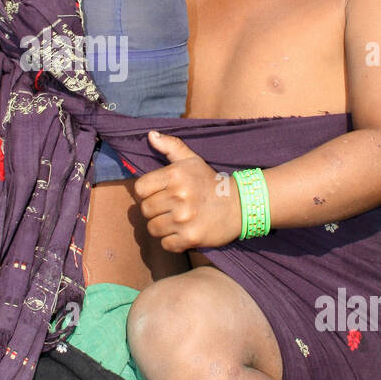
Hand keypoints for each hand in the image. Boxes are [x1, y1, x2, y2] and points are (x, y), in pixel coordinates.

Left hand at [132, 131, 241, 250]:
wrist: (239, 205)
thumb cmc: (210, 182)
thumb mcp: (192, 160)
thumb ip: (170, 146)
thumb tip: (150, 135)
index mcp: (175, 175)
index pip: (140, 188)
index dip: (147, 192)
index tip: (159, 193)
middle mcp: (179, 196)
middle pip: (145, 210)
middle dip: (155, 210)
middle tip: (169, 208)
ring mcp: (184, 218)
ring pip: (153, 228)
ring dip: (162, 227)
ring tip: (176, 220)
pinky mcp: (190, 238)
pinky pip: (166, 244)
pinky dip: (172, 241)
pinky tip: (182, 232)